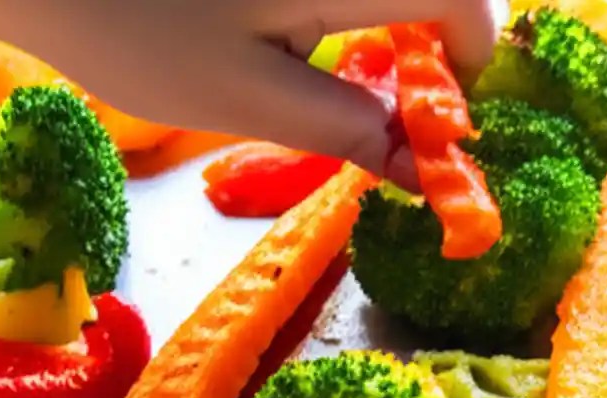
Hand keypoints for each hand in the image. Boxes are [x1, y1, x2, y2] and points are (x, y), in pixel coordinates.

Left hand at [0, 0, 501, 188]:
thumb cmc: (136, 31)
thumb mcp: (248, 98)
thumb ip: (350, 129)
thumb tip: (425, 171)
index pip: (461, 0)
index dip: (470, 62)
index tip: (441, 117)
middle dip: (438, 46)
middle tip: (400, 106)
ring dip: (401, 30)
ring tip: (357, 81)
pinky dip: (364, 16)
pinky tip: (314, 39)